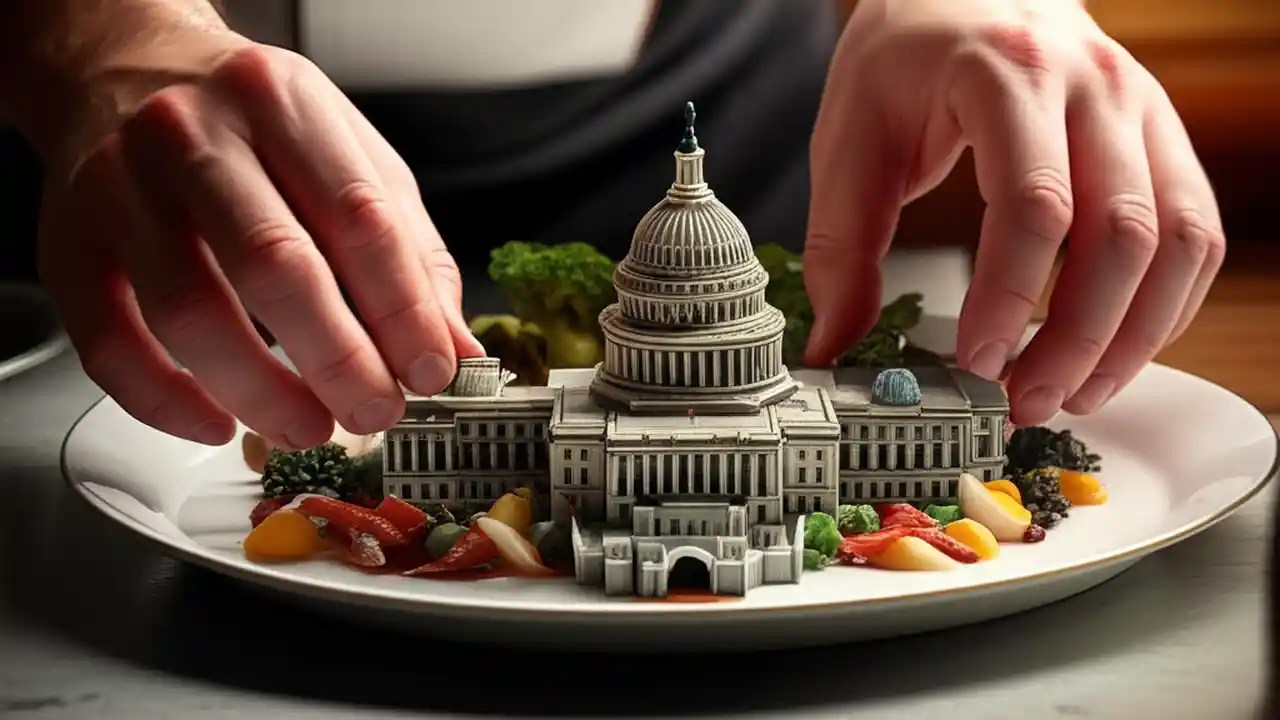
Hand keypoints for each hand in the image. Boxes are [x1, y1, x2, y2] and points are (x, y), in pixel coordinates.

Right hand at [38, 35, 483, 449]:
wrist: (122, 67)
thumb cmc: (250, 123)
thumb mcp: (351, 155)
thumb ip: (409, 249)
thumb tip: (454, 347)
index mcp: (281, 104)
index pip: (358, 218)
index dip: (403, 309)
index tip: (431, 371)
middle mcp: (193, 136)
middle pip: (273, 263)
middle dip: (338, 358)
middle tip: (375, 410)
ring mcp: (119, 187)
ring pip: (188, 310)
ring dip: (260, 391)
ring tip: (310, 426)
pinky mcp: (68, 243)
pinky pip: (107, 341)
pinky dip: (164, 400)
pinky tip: (216, 422)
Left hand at [802, 0, 1223, 425]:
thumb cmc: (906, 56)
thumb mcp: (851, 138)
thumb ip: (841, 246)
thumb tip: (831, 349)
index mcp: (1007, 75)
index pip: (1034, 204)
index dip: (1010, 297)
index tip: (977, 363)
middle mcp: (1094, 88)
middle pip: (1121, 234)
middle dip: (1077, 338)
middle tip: (1026, 402)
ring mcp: (1141, 109)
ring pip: (1178, 240)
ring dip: (1134, 335)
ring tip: (1074, 393)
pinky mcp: (1162, 137)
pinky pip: (1197, 232)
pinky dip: (1165, 304)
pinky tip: (1115, 348)